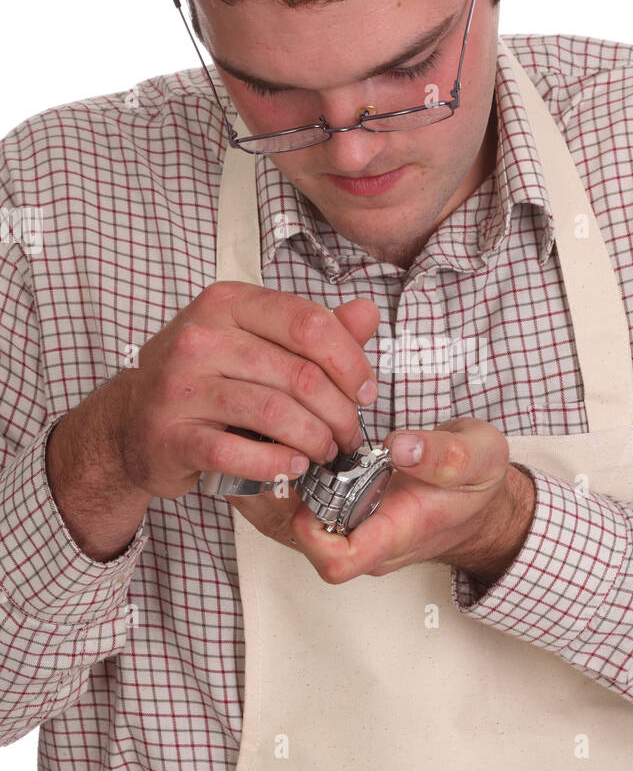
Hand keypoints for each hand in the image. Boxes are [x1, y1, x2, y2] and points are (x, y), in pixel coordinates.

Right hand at [96, 283, 379, 499]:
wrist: (127, 422)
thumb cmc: (202, 379)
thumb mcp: (253, 340)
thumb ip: (313, 331)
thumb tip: (367, 313)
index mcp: (228, 303)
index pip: (309, 323)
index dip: (351, 361)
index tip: (366, 392)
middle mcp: (201, 338)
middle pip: (300, 374)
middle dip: (340, 413)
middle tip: (349, 436)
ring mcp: (180, 388)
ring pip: (275, 414)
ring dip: (315, 441)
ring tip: (325, 453)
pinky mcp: (170, 436)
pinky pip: (237, 454)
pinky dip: (276, 466)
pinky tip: (293, 468)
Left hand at [226, 416, 536, 586]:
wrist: (482, 502)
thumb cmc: (478, 484)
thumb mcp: (478, 457)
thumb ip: (443, 454)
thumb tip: (402, 445)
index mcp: (395, 534)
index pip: (336, 561)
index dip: (308, 531)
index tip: (311, 484)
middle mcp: (366, 540)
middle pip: (301, 539)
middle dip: (284, 493)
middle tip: (286, 444)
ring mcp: (355, 527)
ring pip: (298, 516)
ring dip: (288, 477)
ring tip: (288, 433)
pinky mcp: (348, 509)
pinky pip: (309, 502)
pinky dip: (299, 470)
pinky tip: (300, 433)